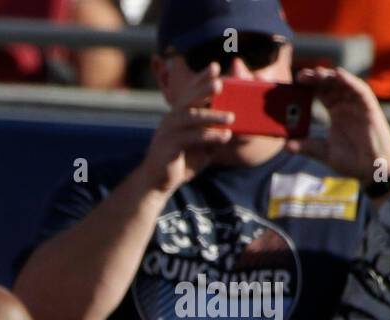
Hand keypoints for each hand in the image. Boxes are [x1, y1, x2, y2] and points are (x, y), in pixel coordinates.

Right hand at [139, 64, 233, 195]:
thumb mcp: (199, 144)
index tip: (215, 67)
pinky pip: (191, 137)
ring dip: (212, 116)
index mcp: (177, 115)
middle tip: (220, 84)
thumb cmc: (180, 160)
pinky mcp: (169, 147)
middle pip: (188, 100)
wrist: (157, 182)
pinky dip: (210, 135)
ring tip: (231, 117)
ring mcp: (168, 132)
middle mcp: (171, 119)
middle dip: (204, 89)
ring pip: (191, 118)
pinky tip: (225, 136)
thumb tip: (232, 122)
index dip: (201, 79)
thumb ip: (212, 131)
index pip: (189, 92)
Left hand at [288, 67, 389, 184]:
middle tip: (300, 75)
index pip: (320, 94)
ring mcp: (358, 105)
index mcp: (335, 112)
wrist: (372, 169)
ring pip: (343, 84)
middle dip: (316, 79)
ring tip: (315, 72)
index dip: (309, 87)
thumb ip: (306, 147)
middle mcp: (346, 105)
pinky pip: (359, 90)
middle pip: (330, 85)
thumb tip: (285, 146)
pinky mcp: (369, 107)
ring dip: (329, 77)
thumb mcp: (323, 152)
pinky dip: (349, 81)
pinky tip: (338, 74)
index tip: (293, 83)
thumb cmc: (351, 161)